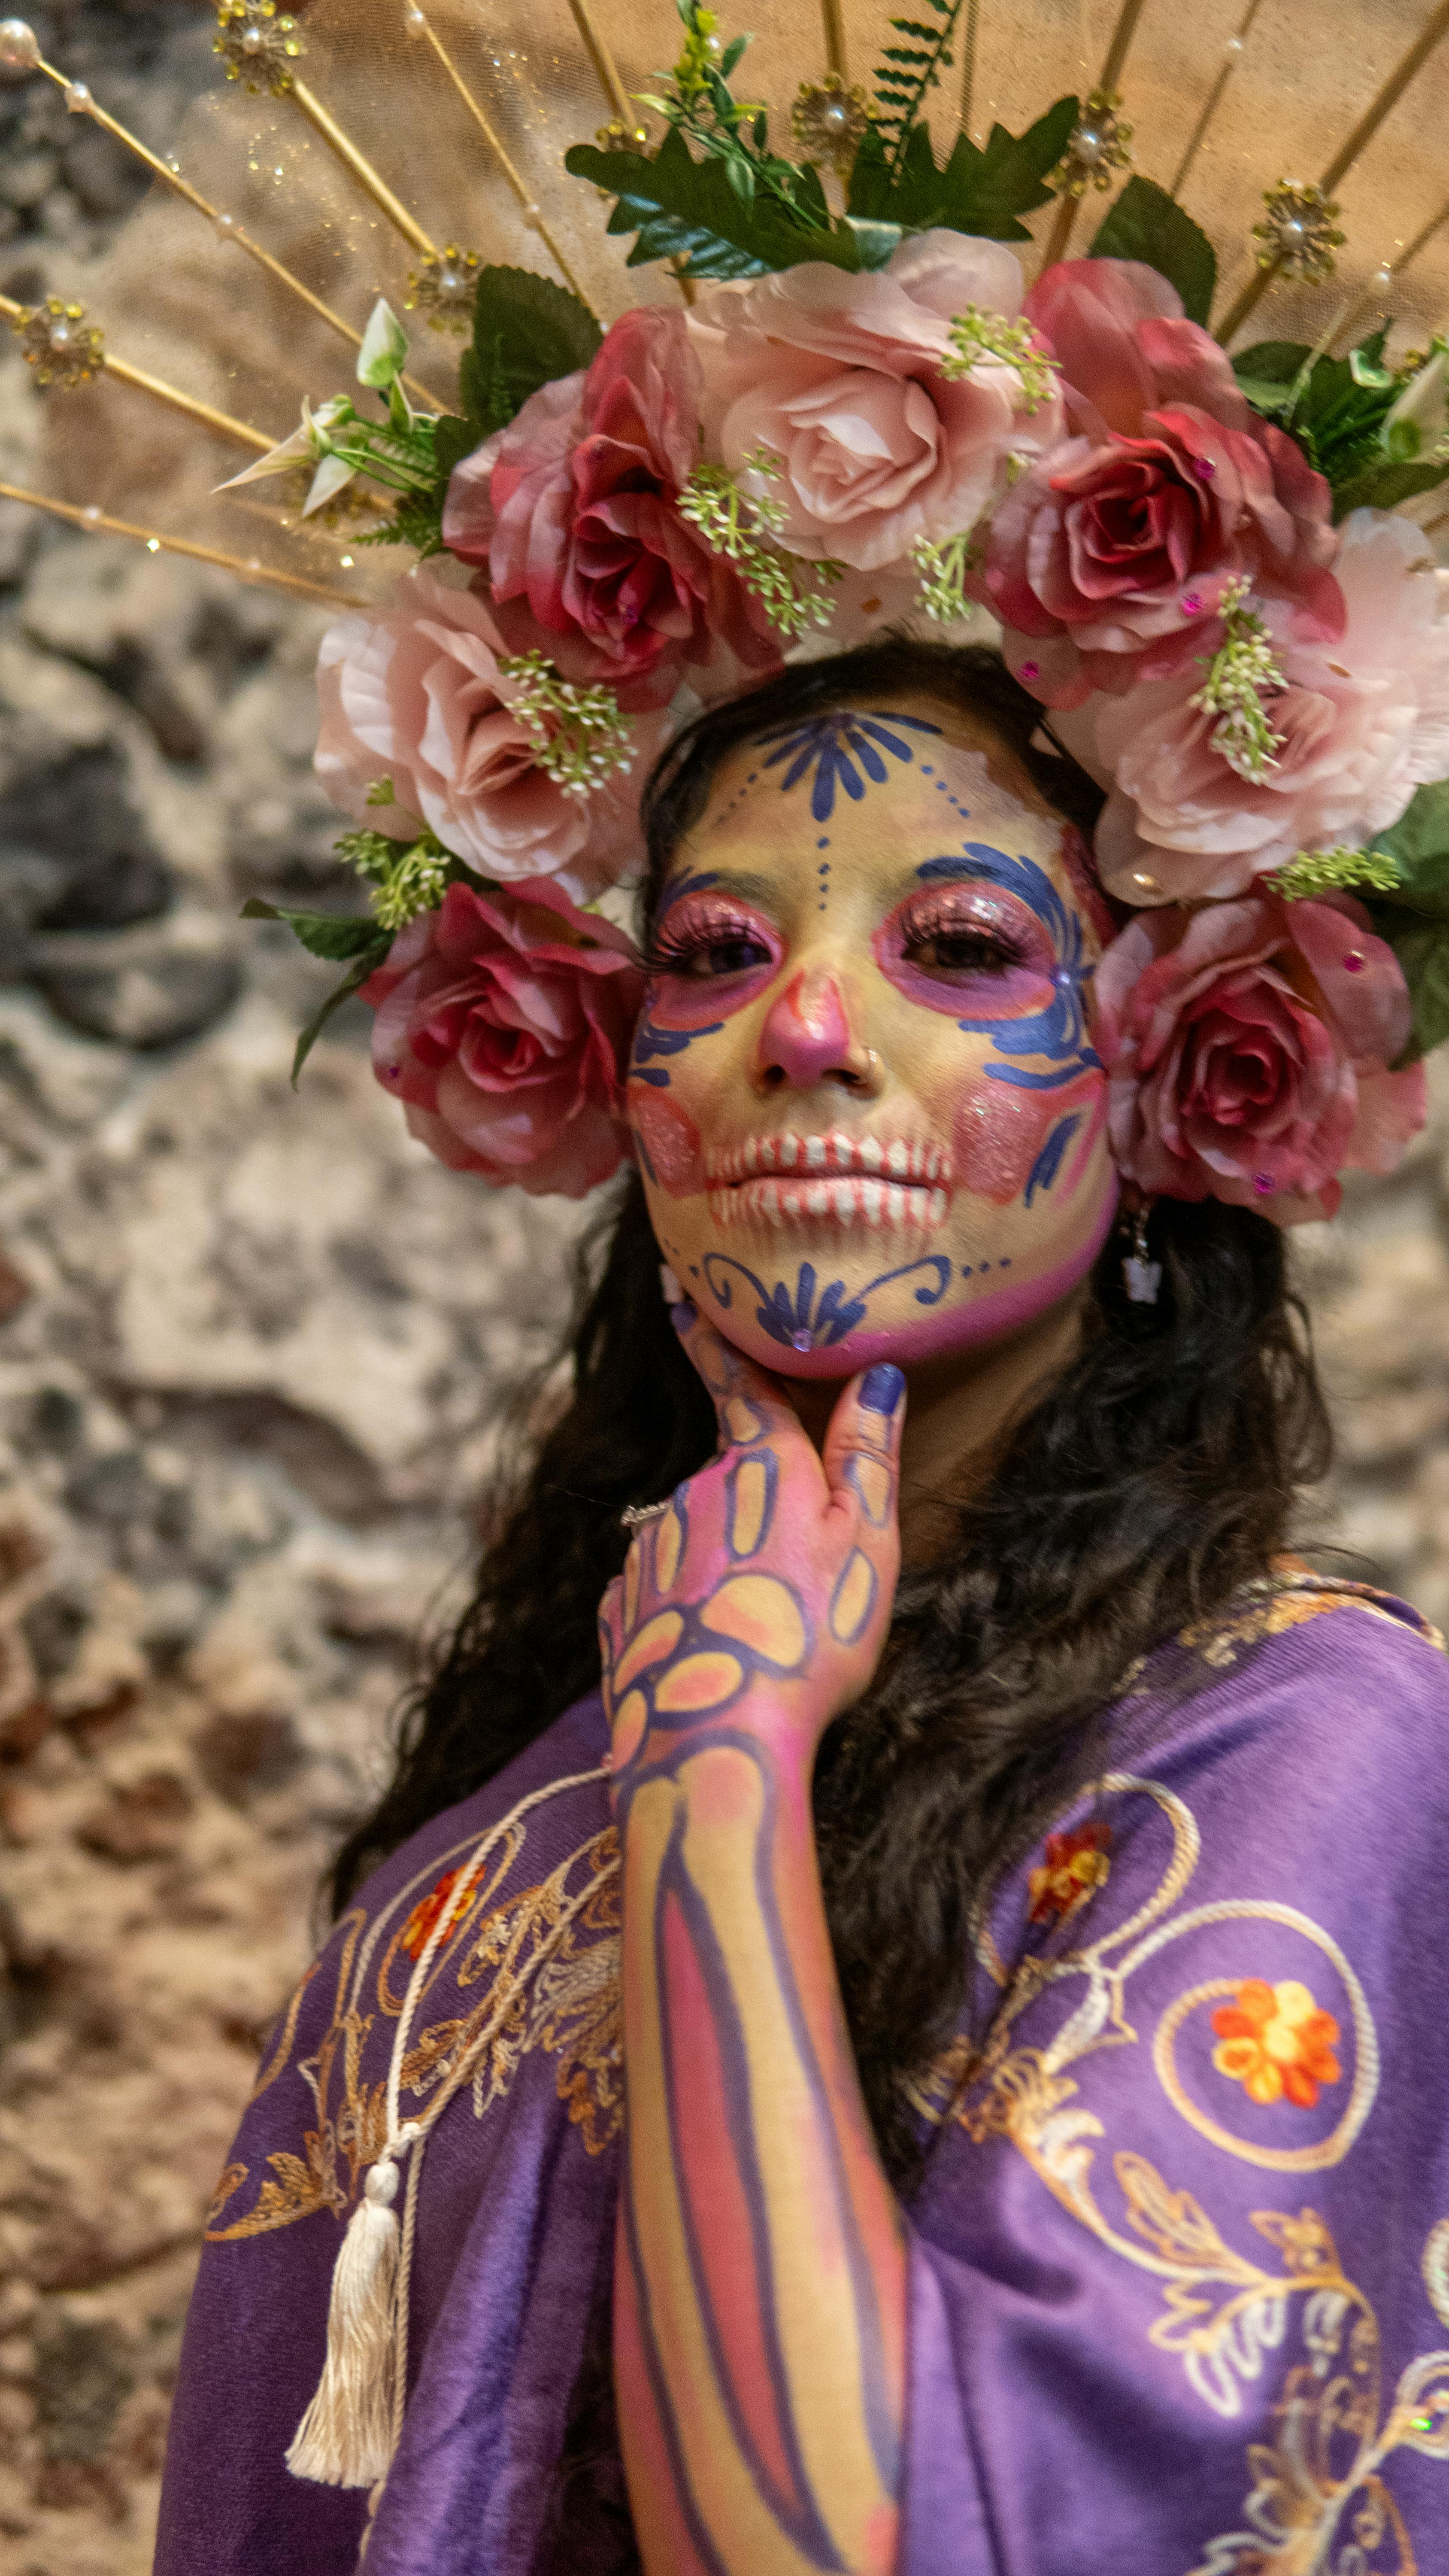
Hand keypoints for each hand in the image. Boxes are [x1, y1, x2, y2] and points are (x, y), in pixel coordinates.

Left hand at [598, 1305, 904, 1785]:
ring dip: (727, 1573)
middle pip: (730, 1481)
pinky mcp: (621, 1612)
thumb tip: (876, 1376)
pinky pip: (661, 1597)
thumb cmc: (811, 1638)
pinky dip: (690, 1616)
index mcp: (759, 1470)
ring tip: (768, 1641)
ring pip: (695, 1542)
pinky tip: (718, 1660)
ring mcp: (647, 1554)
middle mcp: (691, 1496)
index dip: (710, 1338)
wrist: (715, 1737)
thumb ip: (866, 1457)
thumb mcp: (866, 1542)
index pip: (736, 1384)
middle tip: (801, 1586)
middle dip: (759, 1514)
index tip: (677, 1296)